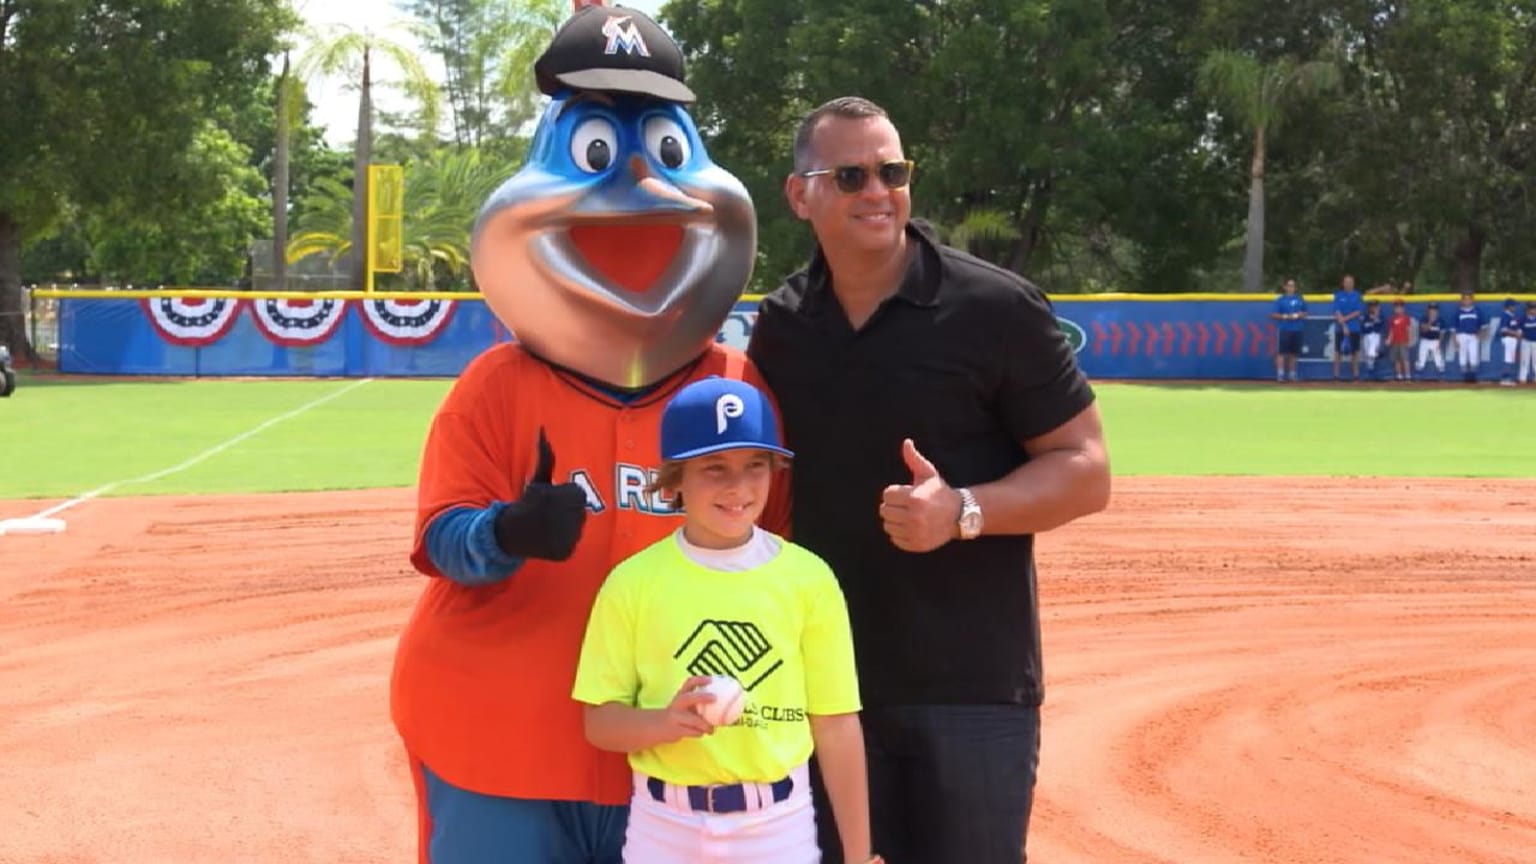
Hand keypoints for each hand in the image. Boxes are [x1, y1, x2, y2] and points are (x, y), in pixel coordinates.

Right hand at [492, 428, 588, 560]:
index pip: (577, 493)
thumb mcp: (537, 480)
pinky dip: (565, 541)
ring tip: (548, 526)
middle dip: (566, 509)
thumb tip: (542, 429)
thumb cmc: (527, 503)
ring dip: (568, 525)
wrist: (508, 535)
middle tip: (547, 513)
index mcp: (553, 498)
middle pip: (580, 509)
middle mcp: (558, 518)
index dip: (562, 495)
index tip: (547, 500)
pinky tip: (549, 538)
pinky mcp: (564, 553)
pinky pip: (575, 542)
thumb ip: (545, 457)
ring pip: (579, 526)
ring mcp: (562, 538)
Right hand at [654, 676, 717, 741]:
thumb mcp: (683, 705)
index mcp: (680, 696)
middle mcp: (677, 705)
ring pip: (694, 720)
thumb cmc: (676, 715)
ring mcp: (675, 717)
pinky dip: (700, 733)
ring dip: (705, 725)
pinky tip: (702, 733)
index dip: (700, 680)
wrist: (655, 726)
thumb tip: (721, 702)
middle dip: (702, 697)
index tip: (712, 679)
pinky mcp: (676, 730)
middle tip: (715, 698)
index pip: (689, 683)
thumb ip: (697, 702)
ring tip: (712, 729)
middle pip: (689, 698)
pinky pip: (693, 732)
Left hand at [880, 438, 962, 552]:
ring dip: (894, 520)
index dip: (895, 493)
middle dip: (893, 506)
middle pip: (884, 511)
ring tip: (907, 516)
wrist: (959, 515)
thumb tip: (906, 442)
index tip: (906, 494)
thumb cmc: (940, 492)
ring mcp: (915, 532)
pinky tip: (911, 527)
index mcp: (915, 498)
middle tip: (906, 505)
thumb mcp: (928, 474)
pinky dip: (899, 534)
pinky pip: (895, 539)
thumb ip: (914, 459)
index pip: (886, 495)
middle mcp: (914, 517)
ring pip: (887, 526)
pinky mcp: (916, 545)